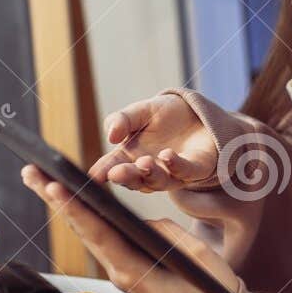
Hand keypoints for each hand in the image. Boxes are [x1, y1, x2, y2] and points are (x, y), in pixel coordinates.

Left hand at [21, 165, 234, 292]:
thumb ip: (161, 232)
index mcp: (134, 271)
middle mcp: (121, 273)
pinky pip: (104, 242)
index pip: (98, 233)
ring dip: (65, 207)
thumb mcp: (192, 253)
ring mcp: (123, 274)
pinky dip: (86, 219)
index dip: (74, 208)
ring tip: (42, 180)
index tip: (52, 185)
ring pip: (89, 235)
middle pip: (83, 230)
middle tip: (32, 172)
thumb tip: (138, 223)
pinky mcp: (129, 272)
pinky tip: (75, 203)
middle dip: (56, 199)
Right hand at [90, 94, 217, 191]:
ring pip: (159, 181)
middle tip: (116, 172)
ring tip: (144, 162)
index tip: (94, 176)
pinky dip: (176, 165)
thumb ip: (122, 120)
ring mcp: (172, 173)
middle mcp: (149, 170)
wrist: (197, 112)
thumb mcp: (140, 111)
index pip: (113, 167)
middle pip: (136, 179)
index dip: (103, 172)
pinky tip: (167, 155)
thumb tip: (111, 135)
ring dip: (151, 173)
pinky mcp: (196, 169)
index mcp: (130, 157)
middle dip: (126, 176)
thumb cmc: (165, 115)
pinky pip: (186, 171)